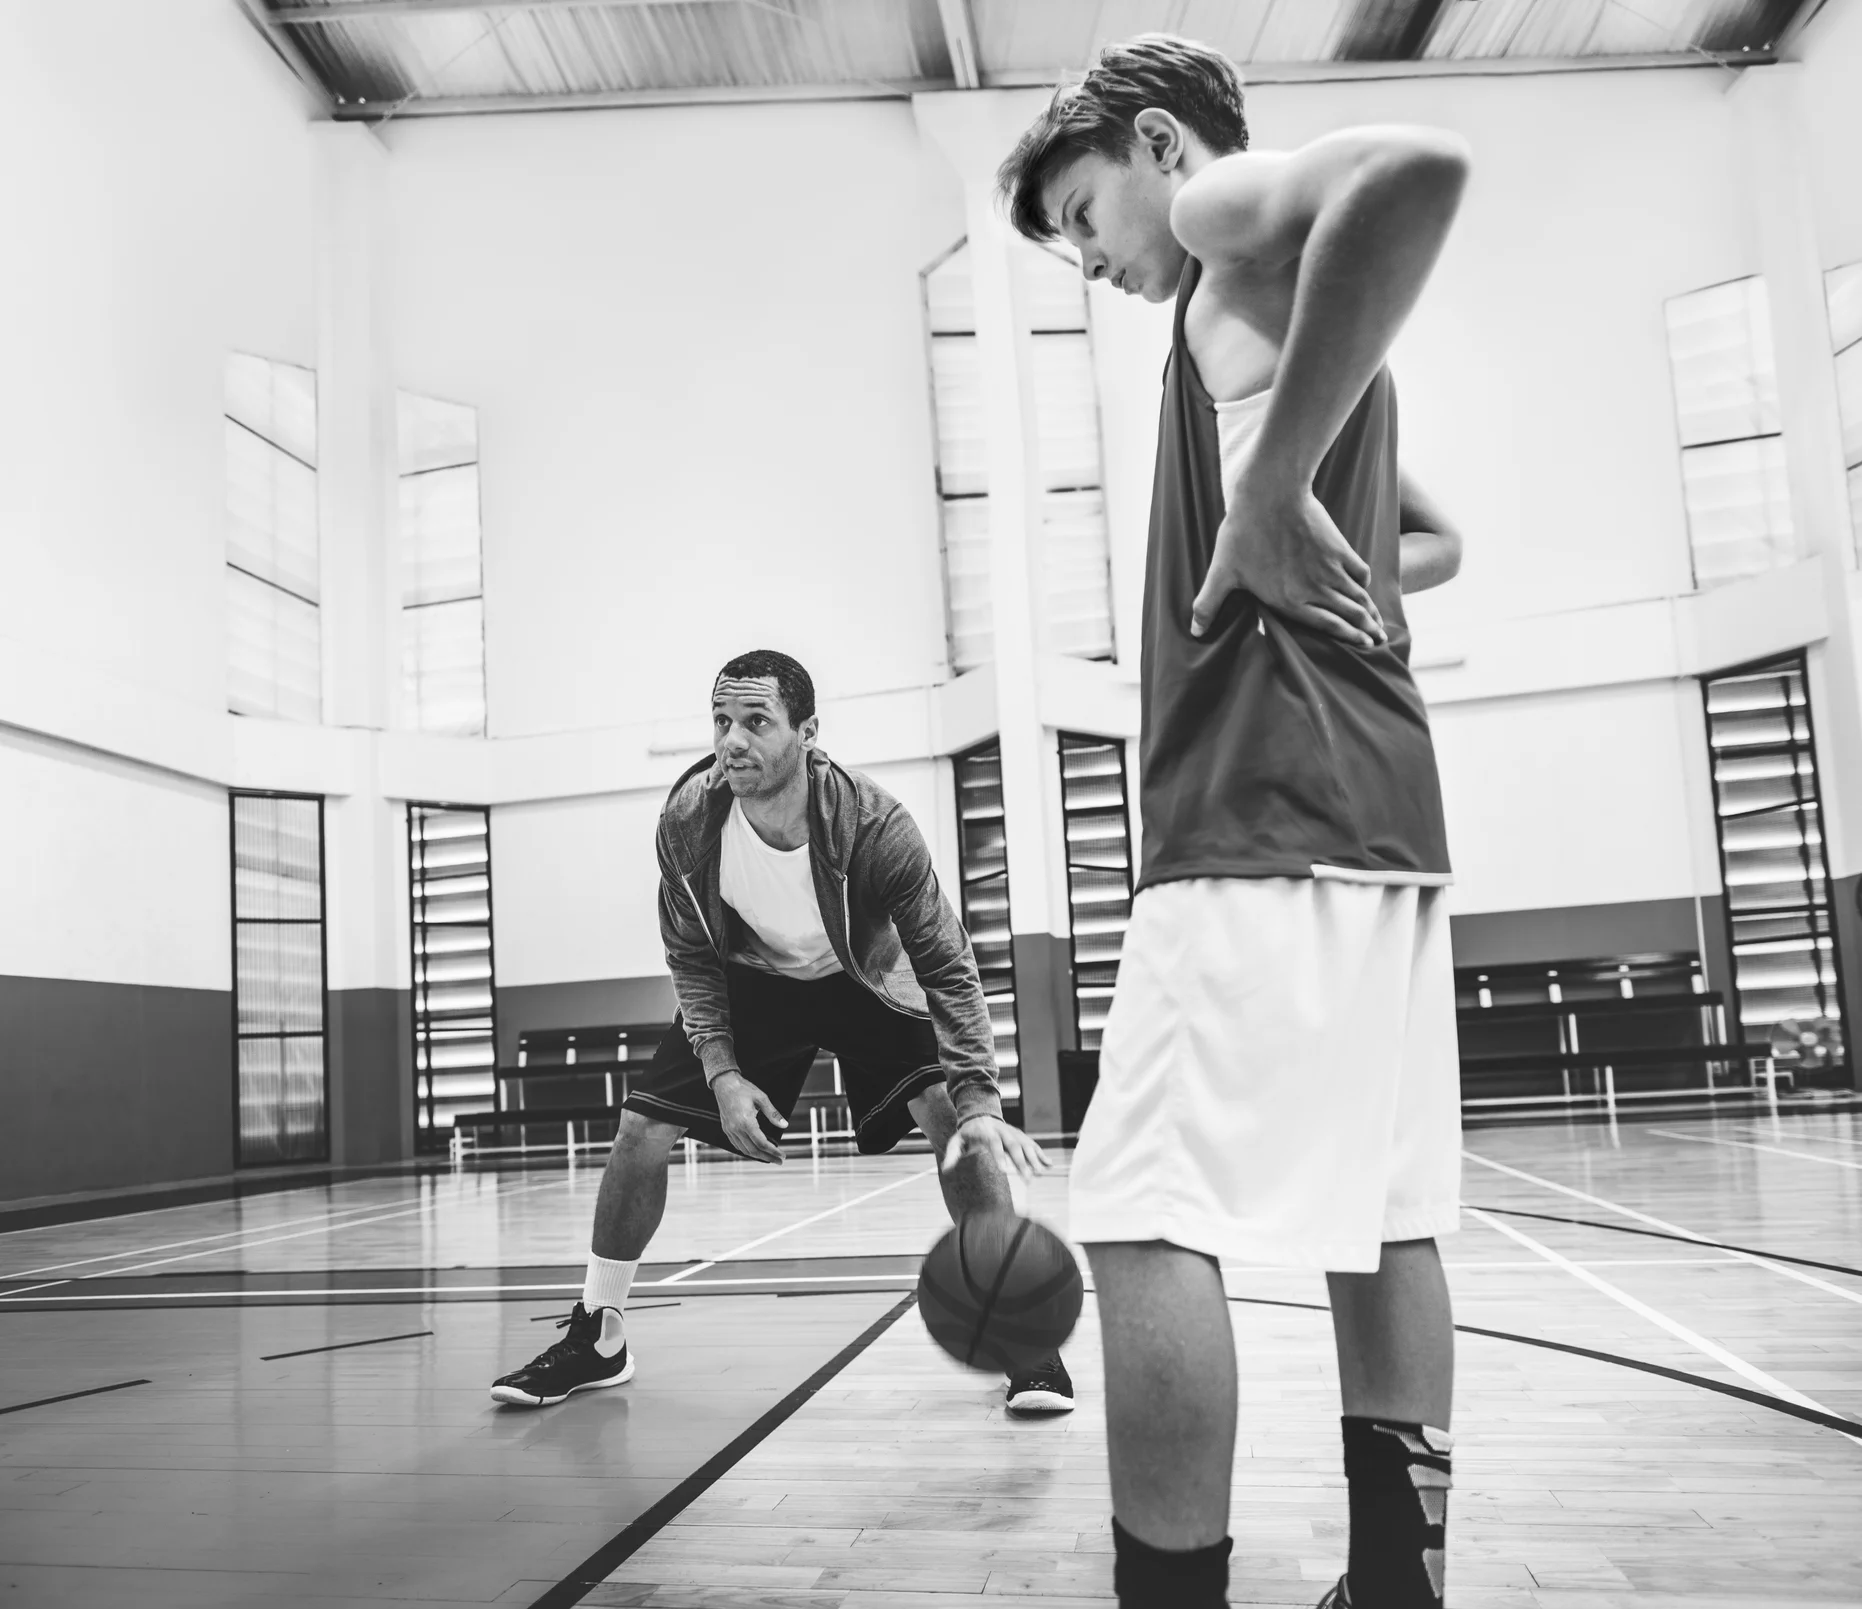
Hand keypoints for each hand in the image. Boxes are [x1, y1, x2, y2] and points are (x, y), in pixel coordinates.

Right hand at [713, 1071, 785, 1163]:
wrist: (724, 1083)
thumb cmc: (743, 1089)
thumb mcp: (762, 1098)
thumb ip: (773, 1113)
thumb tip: (784, 1125)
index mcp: (746, 1121)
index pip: (761, 1143)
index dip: (773, 1151)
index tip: (782, 1155)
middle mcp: (736, 1129)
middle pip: (753, 1150)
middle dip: (768, 1157)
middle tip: (779, 1161)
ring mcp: (729, 1130)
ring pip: (744, 1150)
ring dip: (758, 1156)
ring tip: (769, 1158)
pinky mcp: (726, 1129)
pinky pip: (737, 1145)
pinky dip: (747, 1151)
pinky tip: (754, 1150)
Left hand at [942, 1115, 1050, 1184]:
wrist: (980, 1115)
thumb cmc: (968, 1132)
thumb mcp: (957, 1140)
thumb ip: (953, 1153)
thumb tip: (946, 1169)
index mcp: (987, 1132)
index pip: (994, 1143)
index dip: (1000, 1156)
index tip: (1004, 1171)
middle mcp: (1003, 1131)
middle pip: (1014, 1145)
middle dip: (1022, 1162)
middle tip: (1028, 1179)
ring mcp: (1013, 1133)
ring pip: (1026, 1145)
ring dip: (1034, 1159)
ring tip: (1040, 1174)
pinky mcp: (1020, 1136)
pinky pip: (1032, 1145)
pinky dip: (1041, 1154)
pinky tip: (1049, 1165)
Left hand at [1192, 470, 1385, 648]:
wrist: (1270, 494)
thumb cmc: (1242, 533)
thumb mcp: (1222, 572)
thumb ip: (1208, 604)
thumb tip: (1194, 631)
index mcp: (1289, 600)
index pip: (1328, 626)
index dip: (1348, 637)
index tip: (1363, 645)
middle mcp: (1315, 589)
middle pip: (1350, 614)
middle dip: (1367, 630)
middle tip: (1379, 640)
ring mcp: (1329, 568)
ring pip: (1358, 596)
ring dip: (1371, 611)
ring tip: (1379, 622)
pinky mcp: (1338, 547)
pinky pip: (1359, 570)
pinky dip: (1364, 581)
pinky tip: (1364, 586)